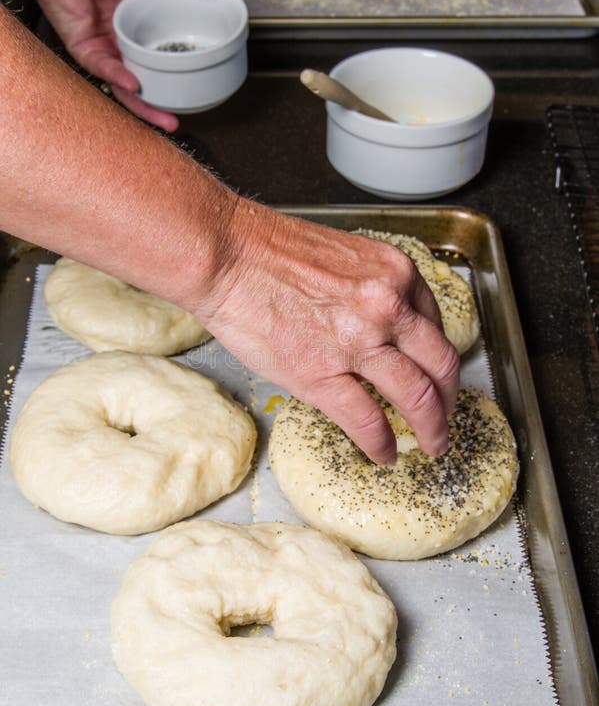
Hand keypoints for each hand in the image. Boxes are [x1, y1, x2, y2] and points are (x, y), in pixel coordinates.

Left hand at [33, 0, 221, 130]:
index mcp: (144, 32)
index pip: (166, 60)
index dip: (182, 75)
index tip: (200, 88)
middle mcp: (126, 47)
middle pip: (148, 84)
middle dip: (163, 107)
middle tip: (181, 119)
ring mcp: (107, 52)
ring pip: (126, 89)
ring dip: (146, 106)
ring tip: (165, 117)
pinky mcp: (87, 51)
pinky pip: (105, 69)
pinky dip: (120, 77)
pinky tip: (134, 84)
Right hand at [197, 203, 459, 464]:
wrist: (225, 256)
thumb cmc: (269, 251)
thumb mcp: (344, 259)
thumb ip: (372, 291)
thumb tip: (380, 330)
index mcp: (396, 274)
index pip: (436, 325)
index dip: (439, 358)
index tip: (435, 374)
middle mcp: (389, 307)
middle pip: (442, 365)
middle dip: (451, 400)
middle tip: (448, 417)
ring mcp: (359, 344)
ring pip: (419, 398)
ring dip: (433, 429)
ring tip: (433, 445)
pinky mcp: (324, 377)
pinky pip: (369, 422)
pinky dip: (383, 445)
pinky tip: (384, 454)